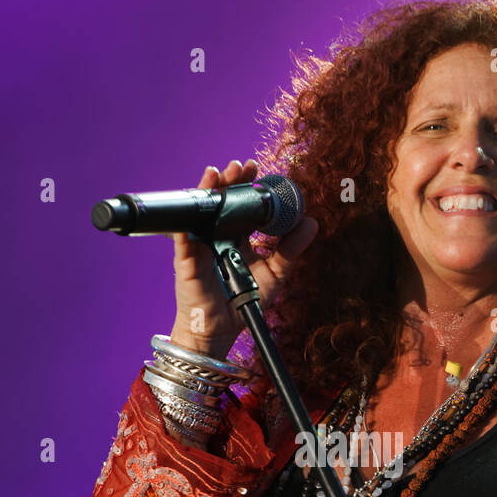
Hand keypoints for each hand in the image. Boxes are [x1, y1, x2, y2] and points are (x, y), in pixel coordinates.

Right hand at [168, 159, 318, 355]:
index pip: (243, 204)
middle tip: (242, 166)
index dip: (249, 186)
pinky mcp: (186, 258)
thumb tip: (312, 222)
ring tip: (219, 173)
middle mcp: (219, 235)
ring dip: (209, 189)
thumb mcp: (275, 274)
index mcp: (239, 236)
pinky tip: (197, 202)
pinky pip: (184, 234)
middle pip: (223, 201)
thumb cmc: (243, 303)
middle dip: (231, 180)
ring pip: (203, 210)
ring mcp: (201, 244)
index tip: (258, 169)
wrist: (220, 330)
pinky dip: (188, 217)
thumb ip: (292, 249)